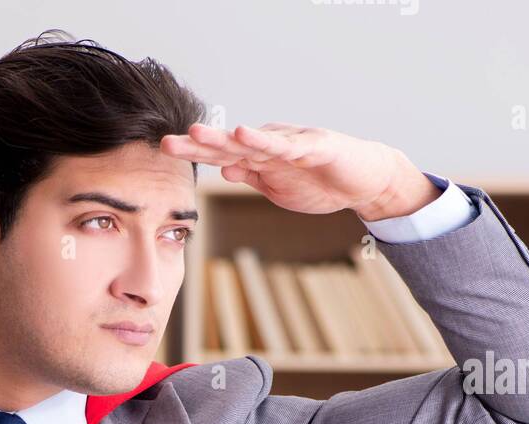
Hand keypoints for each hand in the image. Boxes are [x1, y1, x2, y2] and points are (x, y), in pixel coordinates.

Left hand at [159, 122, 438, 220]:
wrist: (363, 180)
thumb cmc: (319, 182)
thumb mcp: (277, 186)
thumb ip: (251, 175)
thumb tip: (223, 169)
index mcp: (259, 157)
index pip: (221, 154)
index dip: (195, 153)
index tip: (165, 151)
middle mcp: (270, 145)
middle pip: (228, 145)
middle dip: (197, 144)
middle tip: (167, 143)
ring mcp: (290, 144)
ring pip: (251, 142)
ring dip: (223, 138)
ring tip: (196, 132)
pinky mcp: (313, 147)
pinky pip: (285, 145)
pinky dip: (265, 140)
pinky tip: (245, 134)